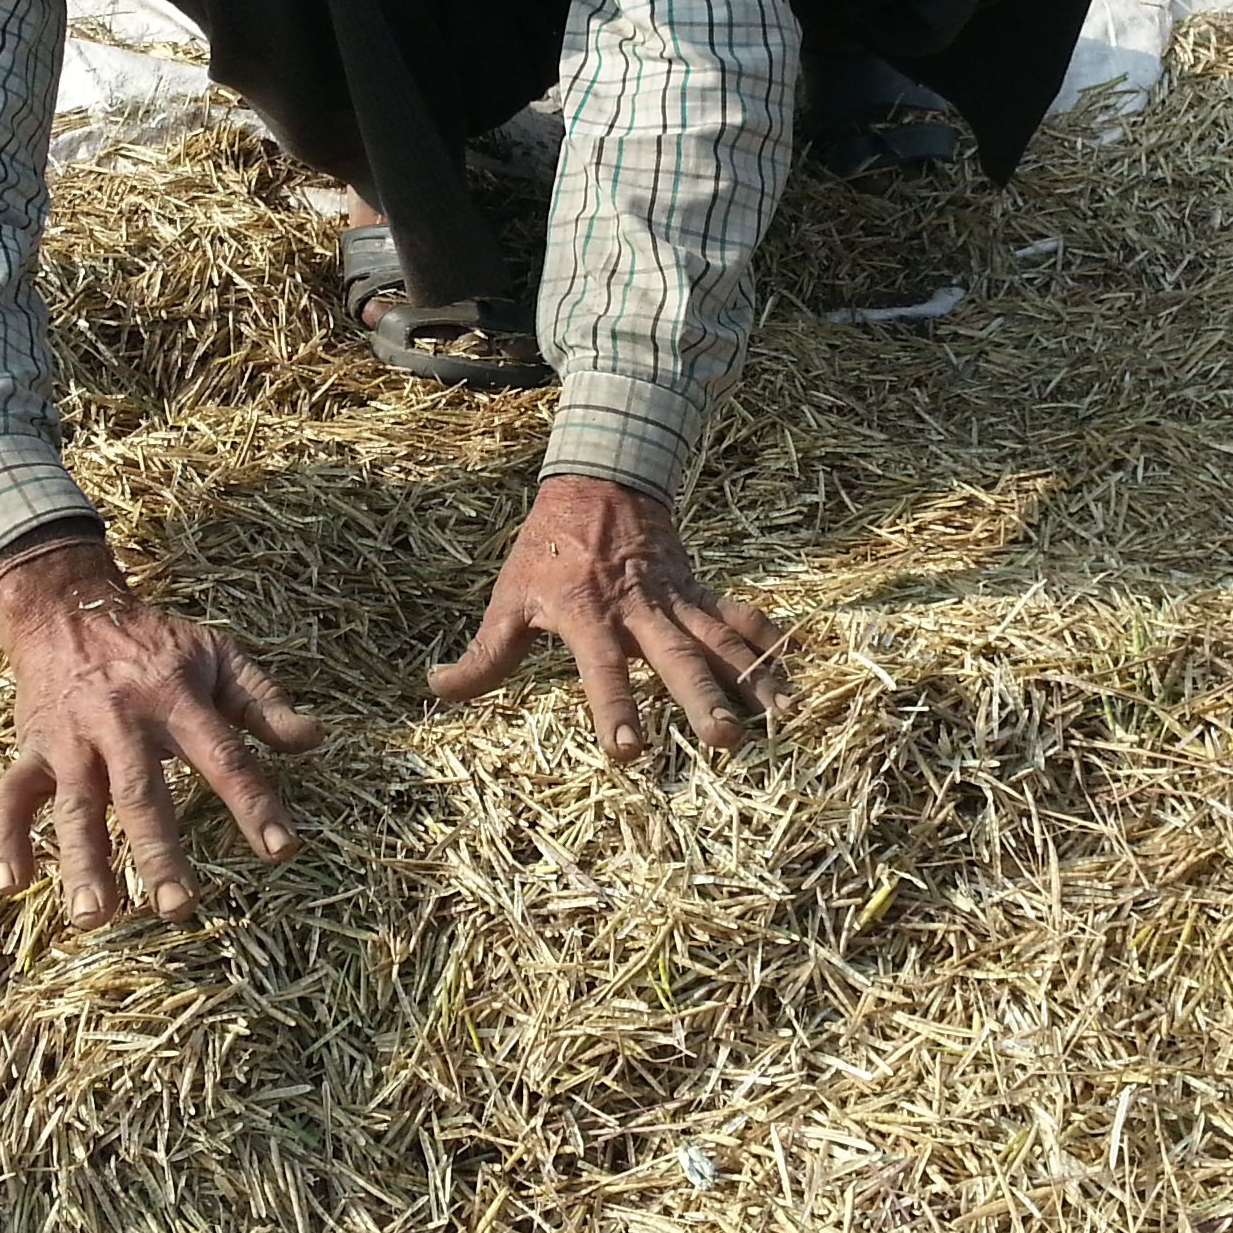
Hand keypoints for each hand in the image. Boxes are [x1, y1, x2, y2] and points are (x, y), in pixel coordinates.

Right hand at [0, 538, 321, 925]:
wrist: (67, 607)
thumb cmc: (154, 643)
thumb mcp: (218, 656)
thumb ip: (264, 704)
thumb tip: (314, 741)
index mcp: (176, 700)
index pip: (223, 757)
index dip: (254, 804)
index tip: (281, 849)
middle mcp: (121, 723)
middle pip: (140, 793)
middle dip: (158, 852)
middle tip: (180, 907)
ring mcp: (71, 739)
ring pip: (73, 805)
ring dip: (83, 860)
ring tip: (95, 916)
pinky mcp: (32, 748)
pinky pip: (11, 796)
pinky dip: (4, 839)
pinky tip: (12, 885)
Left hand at [429, 476, 789, 756]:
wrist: (601, 480)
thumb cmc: (548, 548)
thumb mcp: (509, 596)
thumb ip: (483, 653)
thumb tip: (438, 689)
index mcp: (589, 615)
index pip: (601, 672)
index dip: (614, 710)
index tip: (628, 752)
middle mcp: (640, 611)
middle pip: (678, 658)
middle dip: (702, 699)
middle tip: (724, 740)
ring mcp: (678, 600)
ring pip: (722, 641)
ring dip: (753, 679)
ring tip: (783, 718)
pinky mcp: (701, 591)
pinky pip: (741, 618)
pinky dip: (770, 644)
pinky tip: (795, 679)